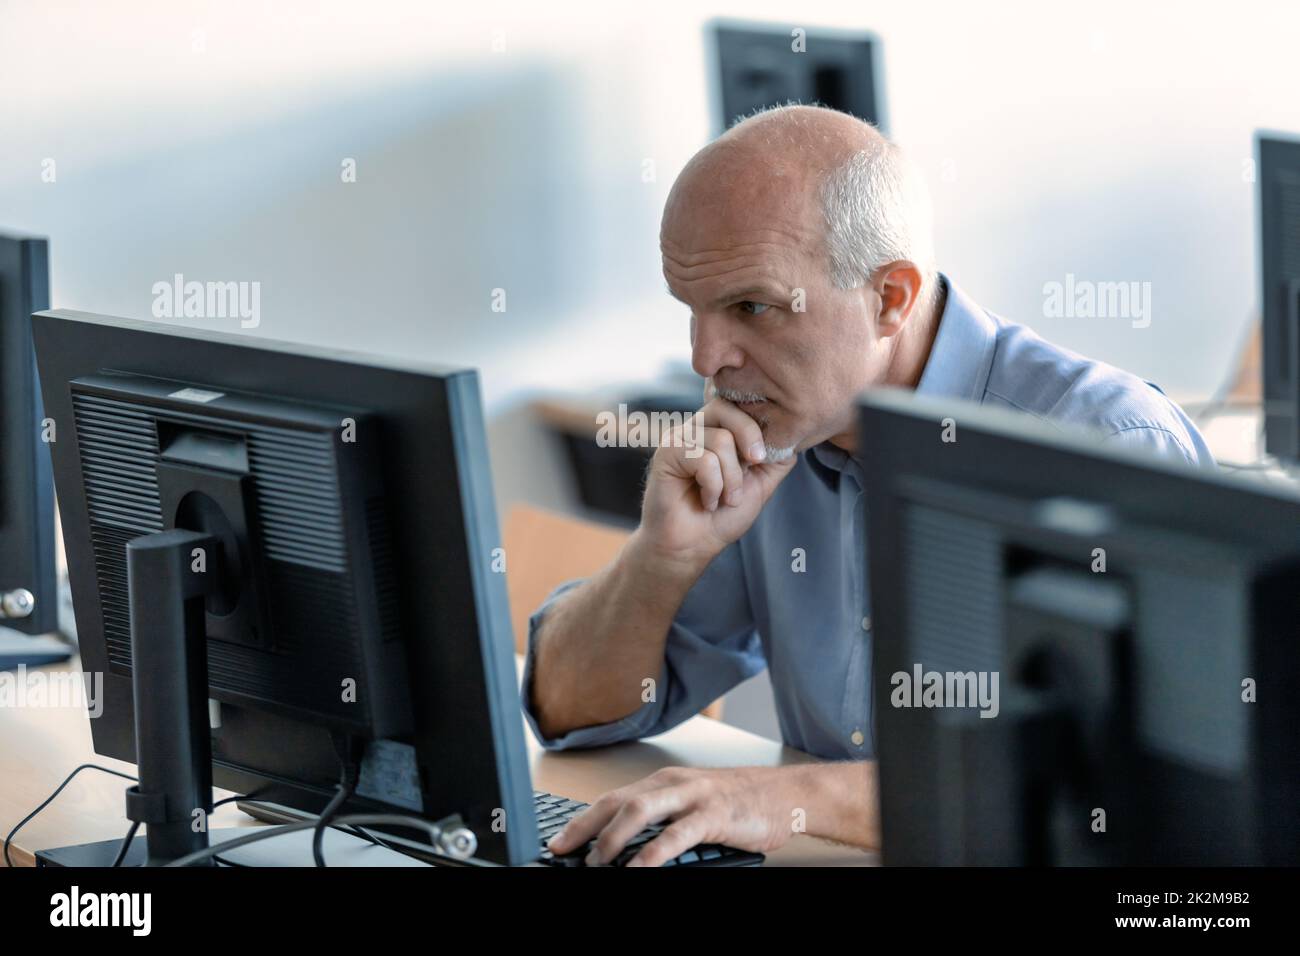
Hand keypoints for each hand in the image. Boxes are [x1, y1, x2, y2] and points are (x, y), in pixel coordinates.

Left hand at [546, 766, 801, 866]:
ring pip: (641, 811)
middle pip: (617, 802)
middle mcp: (672, 783)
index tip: (557, 843)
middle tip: (563, 852)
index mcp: (662, 782)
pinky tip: (639, 868)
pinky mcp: (714, 814)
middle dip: (585, 828)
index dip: (581, 821)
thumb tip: (624, 847)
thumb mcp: (692, 805)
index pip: (611, 799)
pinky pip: (677, 834)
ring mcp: (693, 796)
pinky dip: (654, 852)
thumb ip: (661, 820)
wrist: (786, 794)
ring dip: (613, 838)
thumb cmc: (739, 803)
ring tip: (596, 861)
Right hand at [638, 397, 796, 572]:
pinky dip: (713, 487)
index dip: (758, 426)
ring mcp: (679, 438)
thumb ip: (777, 458)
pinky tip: (707, 501)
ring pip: (721, 440)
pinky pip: (703, 460)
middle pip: (727, 408)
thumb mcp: (761, 483)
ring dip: (732, 479)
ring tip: (725, 499)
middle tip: (754, 465)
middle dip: (750, 437)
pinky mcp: (666, 453)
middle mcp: (697, 428)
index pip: (740, 403)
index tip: (763, 457)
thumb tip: (793, 434)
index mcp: (718, 429)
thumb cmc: (721, 517)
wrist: (692, 547)